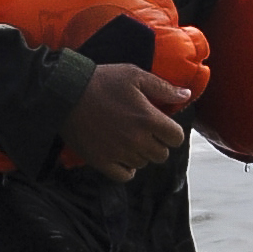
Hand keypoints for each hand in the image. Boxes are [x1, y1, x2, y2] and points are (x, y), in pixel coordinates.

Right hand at [61, 64, 190, 180]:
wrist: (66, 93)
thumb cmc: (102, 81)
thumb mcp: (135, 76)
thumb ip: (163, 87)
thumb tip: (186, 95)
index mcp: (148, 119)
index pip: (176, 138)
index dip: (171, 131)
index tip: (162, 125)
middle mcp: (137, 140)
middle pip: (161, 154)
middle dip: (157, 143)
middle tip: (144, 131)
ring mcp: (119, 153)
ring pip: (143, 163)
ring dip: (141, 153)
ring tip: (128, 138)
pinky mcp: (102, 161)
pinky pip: (124, 175)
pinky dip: (126, 168)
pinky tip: (122, 155)